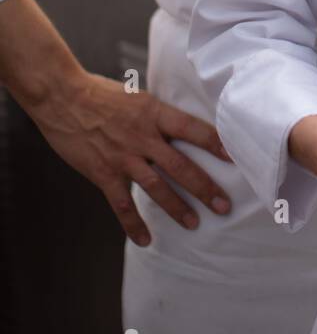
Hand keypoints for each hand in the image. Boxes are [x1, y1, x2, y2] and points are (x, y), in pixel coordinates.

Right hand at [0, 0, 231, 244]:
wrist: (63, 97)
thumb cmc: (100, 93)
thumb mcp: (137, 97)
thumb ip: (157, 115)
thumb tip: (180, 127)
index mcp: (154, 113)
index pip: (193, 129)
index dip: (216, 144)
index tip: (236, 158)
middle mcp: (143, 136)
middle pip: (181, 166)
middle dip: (205, 188)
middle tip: (224, 206)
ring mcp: (123, 157)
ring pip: (156, 188)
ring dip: (177, 208)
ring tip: (194, 224)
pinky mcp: (103, 173)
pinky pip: (122, 204)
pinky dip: (133, 224)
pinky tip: (144, 240)